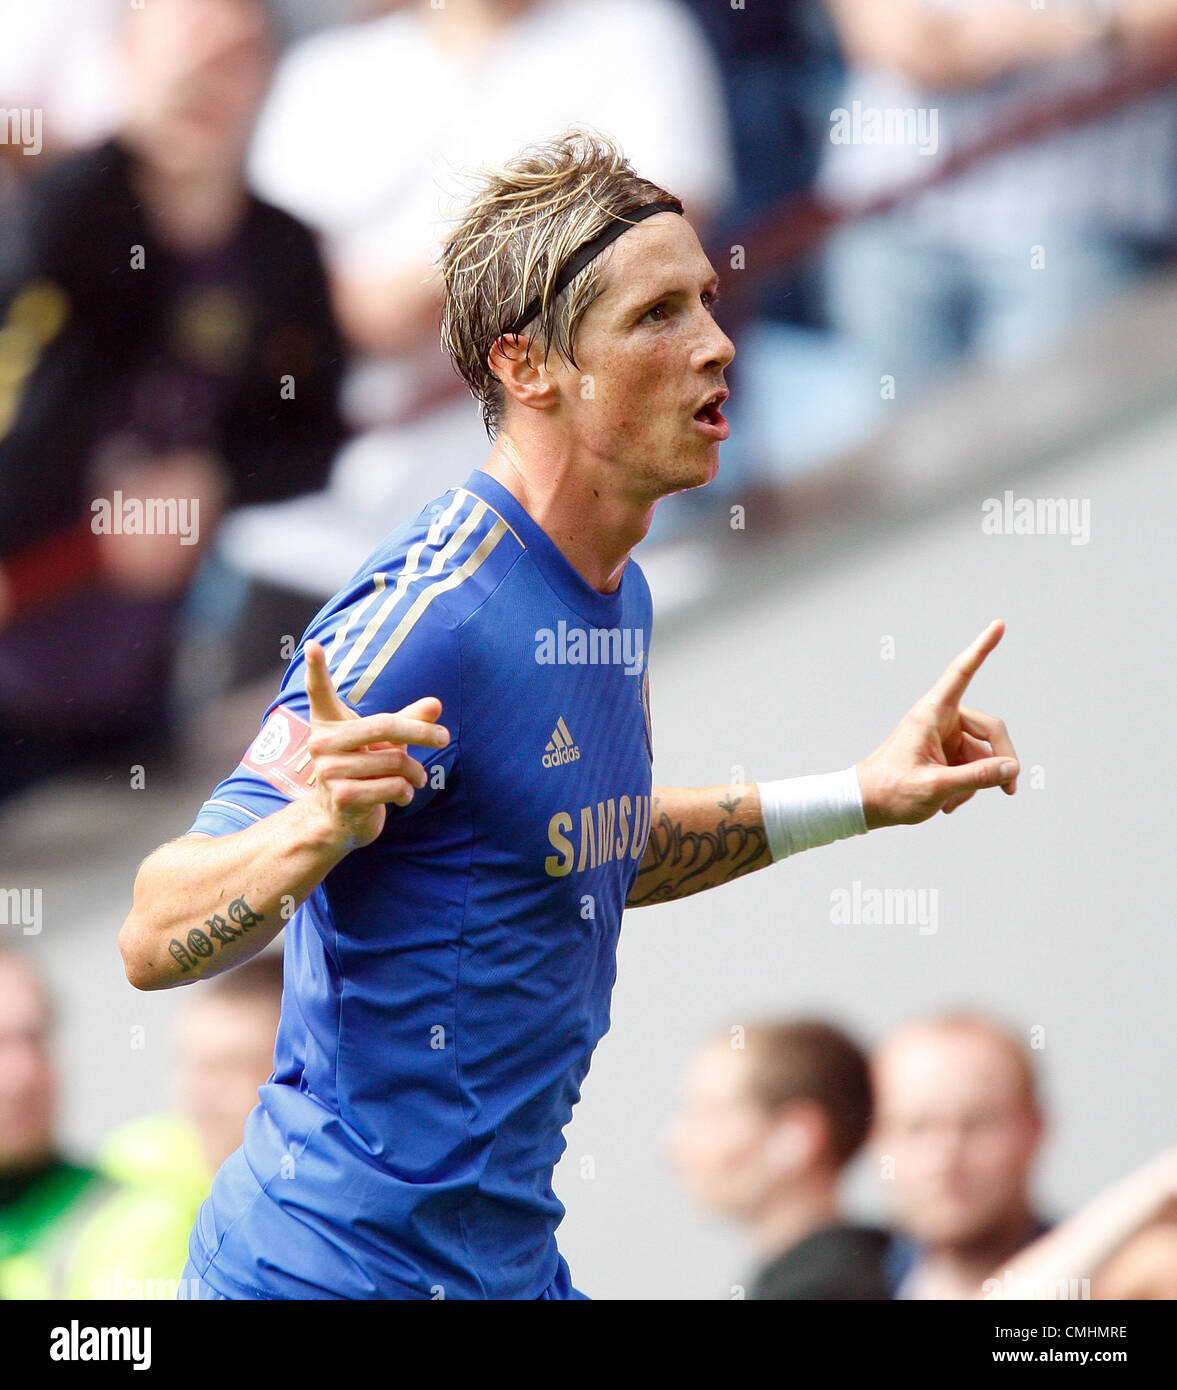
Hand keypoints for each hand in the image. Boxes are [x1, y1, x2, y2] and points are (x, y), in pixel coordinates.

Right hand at [303, 640, 448, 851]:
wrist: (340, 820)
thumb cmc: (365, 772)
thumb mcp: (385, 743)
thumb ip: (408, 722)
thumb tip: (436, 704)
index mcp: (328, 723)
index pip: (319, 691)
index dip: (316, 668)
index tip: (313, 644)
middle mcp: (322, 743)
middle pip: (385, 725)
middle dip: (421, 732)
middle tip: (444, 738)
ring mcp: (329, 771)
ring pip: (395, 760)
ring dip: (415, 772)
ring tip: (416, 778)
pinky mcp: (342, 797)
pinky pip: (392, 786)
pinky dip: (407, 792)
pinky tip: (402, 796)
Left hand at [856, 620, 1018, 828]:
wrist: (864, 805)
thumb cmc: (890, 791)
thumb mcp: (936, 787)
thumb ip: (976, 777)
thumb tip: (1011, 769)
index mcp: (931, 714)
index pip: (961, 674)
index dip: (981, 649)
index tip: (998, 624)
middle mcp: (940, 719)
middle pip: (990, 729)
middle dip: (1001, 760)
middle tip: (1009, 790)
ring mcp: (943, 735)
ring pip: (982, 752)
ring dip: (977, 780)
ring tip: (953, 802)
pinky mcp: (944, 751)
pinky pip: (972, 764)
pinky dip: (967, 785)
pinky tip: (949, 803)